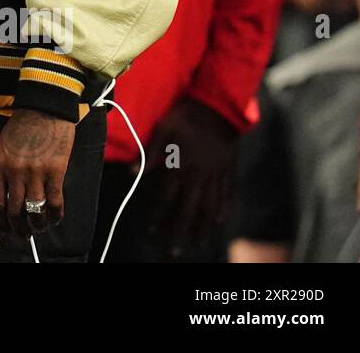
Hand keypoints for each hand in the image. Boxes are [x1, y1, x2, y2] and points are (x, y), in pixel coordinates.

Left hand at [0, 109, 74, 239]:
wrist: (43, 109)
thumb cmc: (21, 128)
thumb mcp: (1, 150)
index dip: (0, 223)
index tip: (5, 231)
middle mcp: (15, 172)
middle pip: (14, 211)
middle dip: (19, 229)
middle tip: (23, 235)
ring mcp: (36, 172)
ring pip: (34, 210)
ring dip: (37, 225)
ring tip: (39, 228)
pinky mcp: (55, 171)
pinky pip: (54, 201)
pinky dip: (55, 214)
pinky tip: (55, 217)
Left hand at [145, 98, 237, 255]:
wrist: (217, 110)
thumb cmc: (186, 119)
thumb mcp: (163, 131)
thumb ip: (150, 154)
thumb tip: (133, 172)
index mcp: (179, 167)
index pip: (166, 198)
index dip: (159, 215)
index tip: (153, 231)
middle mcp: (197, 176)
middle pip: (188, 210)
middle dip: (180, 231)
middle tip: (175, 250)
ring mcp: (214, 176)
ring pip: (208, 207)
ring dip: (202, 227)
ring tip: (198, 242)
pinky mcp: (227, 171)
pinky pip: (225, 194)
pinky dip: (222, 209)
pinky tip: (218, 221)